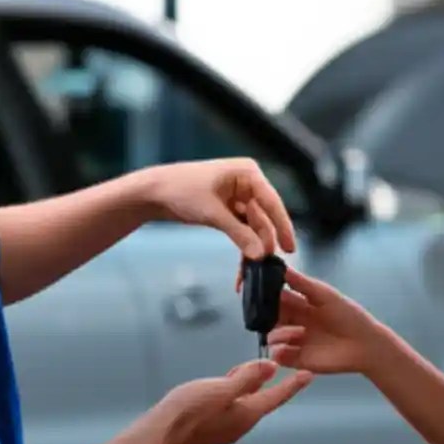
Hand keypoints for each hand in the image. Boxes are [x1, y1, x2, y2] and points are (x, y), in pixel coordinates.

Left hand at [140, 159, 295, 258]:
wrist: (153, 193)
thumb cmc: (181, 191)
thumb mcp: (213, 214)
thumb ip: (239, 234)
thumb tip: (260, 255)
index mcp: (247, 173)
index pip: (272, 201)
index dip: (283, 226)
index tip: (290, 248)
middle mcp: (246, 183)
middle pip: (264, 217)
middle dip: (264, 241)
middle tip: (269, 265)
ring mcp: (238, 197)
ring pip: (254, 227)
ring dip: (253, 247)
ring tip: (253, 270)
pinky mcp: (228, 210)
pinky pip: (242, 230)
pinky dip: (242, 245)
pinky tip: (243, 267)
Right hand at [143, 360, 312, 443]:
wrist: (159, 438)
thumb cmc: (187, 415)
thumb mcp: (221, 389)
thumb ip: (247, 378)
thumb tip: (270, 368)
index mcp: (247, 414)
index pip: (276, 396)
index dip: (292, 384)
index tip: (309, 374)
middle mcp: (240, 422)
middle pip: (261, 396)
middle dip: (267, 378)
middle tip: (273, 358)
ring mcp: (225, 425)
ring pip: (244, 398)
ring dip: (248, 382)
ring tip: (247, 367)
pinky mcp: (211, 425)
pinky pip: (230, 403)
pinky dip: (232, 389)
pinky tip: (224, 381)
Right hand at [266, 267, 386, 375]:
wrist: (366, 345)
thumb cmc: (349, 316)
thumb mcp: (325, 295)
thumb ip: (302, 283)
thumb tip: (280, 267)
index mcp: (301, 304)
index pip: (278, 298)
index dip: (267, 295)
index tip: (257, 292)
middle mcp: (295, 322)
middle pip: (271, 318)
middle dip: (266, 316)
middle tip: (268, 315)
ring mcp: (295, 341)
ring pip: (272, 337)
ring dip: (277, 333)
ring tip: (297, 333)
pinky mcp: (297, 359)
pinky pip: (278, 356)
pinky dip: (279, 352)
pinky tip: (291, 347)